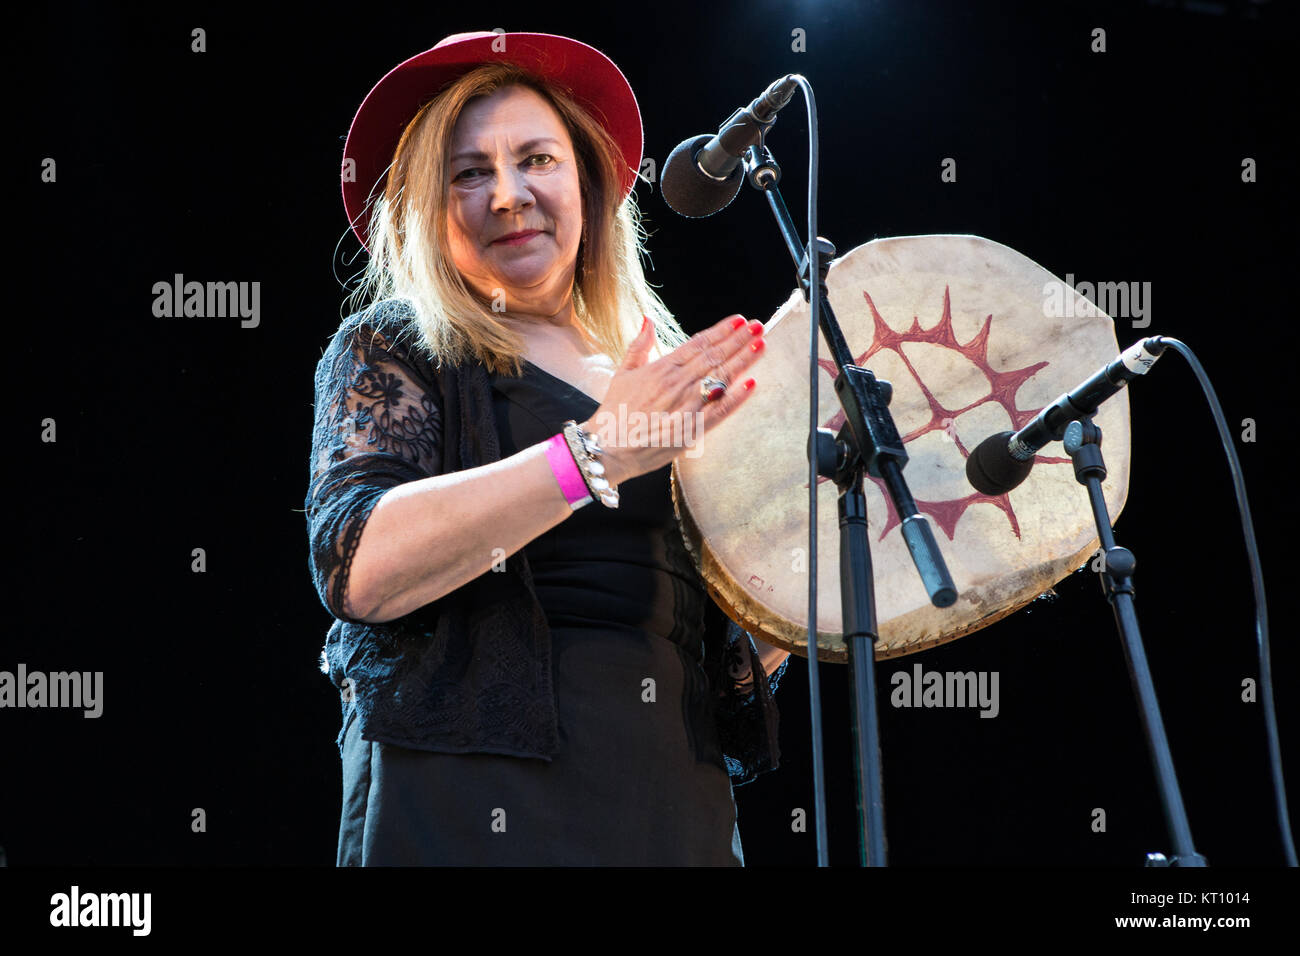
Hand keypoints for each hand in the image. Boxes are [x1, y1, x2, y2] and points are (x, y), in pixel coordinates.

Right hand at [580, 314, 765, 484]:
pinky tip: (752, 383)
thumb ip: (639, 346)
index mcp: (661, 368)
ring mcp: (685, 407)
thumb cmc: (614, 412)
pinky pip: (719, 411)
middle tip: (757, 326)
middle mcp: (676, 384)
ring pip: (720, 379)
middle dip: (738, 340)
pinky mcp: (691, 431)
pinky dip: (736, 398)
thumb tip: (648, 320)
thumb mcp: (622, 373)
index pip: (698, 344)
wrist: (607, 448)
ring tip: (760, 344)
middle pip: (714, 357)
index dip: (720, 330)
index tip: (738, 320)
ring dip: (743, 360)